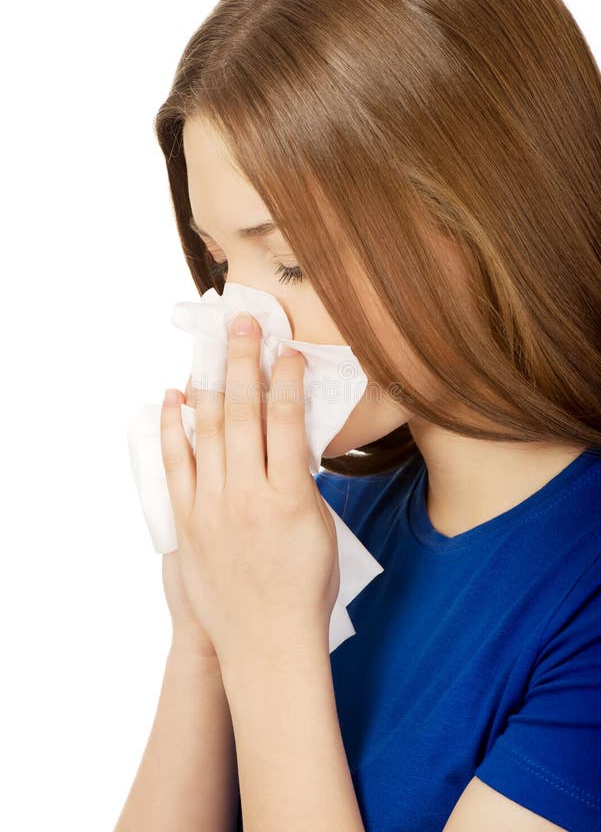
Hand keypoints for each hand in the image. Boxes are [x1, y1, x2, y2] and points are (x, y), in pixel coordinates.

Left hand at [159, 313, 339, 671]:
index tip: (288, 352)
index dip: (288, 380)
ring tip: (214, 348)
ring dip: (211, 384)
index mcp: (290, 497)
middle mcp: (248, 496)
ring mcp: (212, 508)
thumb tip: (288, 441)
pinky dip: (173, 429)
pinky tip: (174, 398)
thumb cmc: (305, 589)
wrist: (267, 643)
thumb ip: (302, 481)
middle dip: (244, 362)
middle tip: (244, 325)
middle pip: (244, 414)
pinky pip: (176, 465)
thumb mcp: (320, 528)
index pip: (288, 421)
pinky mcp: (188, 523)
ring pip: (208, 432)